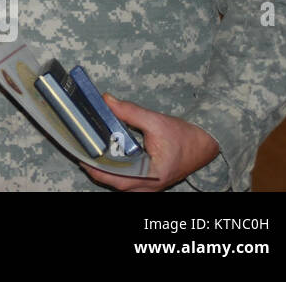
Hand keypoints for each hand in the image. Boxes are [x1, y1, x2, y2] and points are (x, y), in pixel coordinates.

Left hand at [81, 93, 220, 190]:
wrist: (205, 144)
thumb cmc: (184, 136)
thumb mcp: (155, 121)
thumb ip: (129, 111)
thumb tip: (106, 100)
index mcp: (151, 175)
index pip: (115, 178)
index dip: (95, 168)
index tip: (81, 155)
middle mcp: (149, 185)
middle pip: (114, 182)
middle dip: (96, 168)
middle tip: (81, 151)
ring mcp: (149, 185)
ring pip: (119, 183)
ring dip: (105, 169)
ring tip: (90, 152)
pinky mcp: (149, 180)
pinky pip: (127, 180)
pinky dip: (115, 169)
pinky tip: (106, 155)